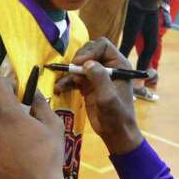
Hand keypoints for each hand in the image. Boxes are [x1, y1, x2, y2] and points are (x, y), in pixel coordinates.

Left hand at [0, 76, 72, 178]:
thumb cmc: (48, 153)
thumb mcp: (53, 125)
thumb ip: (41, 104)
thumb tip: (34, 92)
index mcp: (9, 113)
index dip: (7, 81)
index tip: (16, 88)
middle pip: (0, 109)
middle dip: (12, 112)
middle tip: (28, 124)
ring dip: (6, 128)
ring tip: (22, 143)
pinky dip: (0, 143)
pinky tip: (14, 154)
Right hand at [54, 39, 142, 154]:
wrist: (115, 133)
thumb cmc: (116, 116)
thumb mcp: (108, 97)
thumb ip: (99, 78)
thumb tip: (87, 63)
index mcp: (119, 65)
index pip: (103, 46)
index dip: (90, 50)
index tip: (80, 63)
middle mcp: (108, 67)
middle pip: (89, 51)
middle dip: (78, 59)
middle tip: (72, 70)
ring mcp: (97, 76)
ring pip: (80, 63)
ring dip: (69, 71)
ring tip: (62, 82)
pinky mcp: (88, 85)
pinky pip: (75, 77)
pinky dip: (66, 81)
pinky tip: (59, 88)